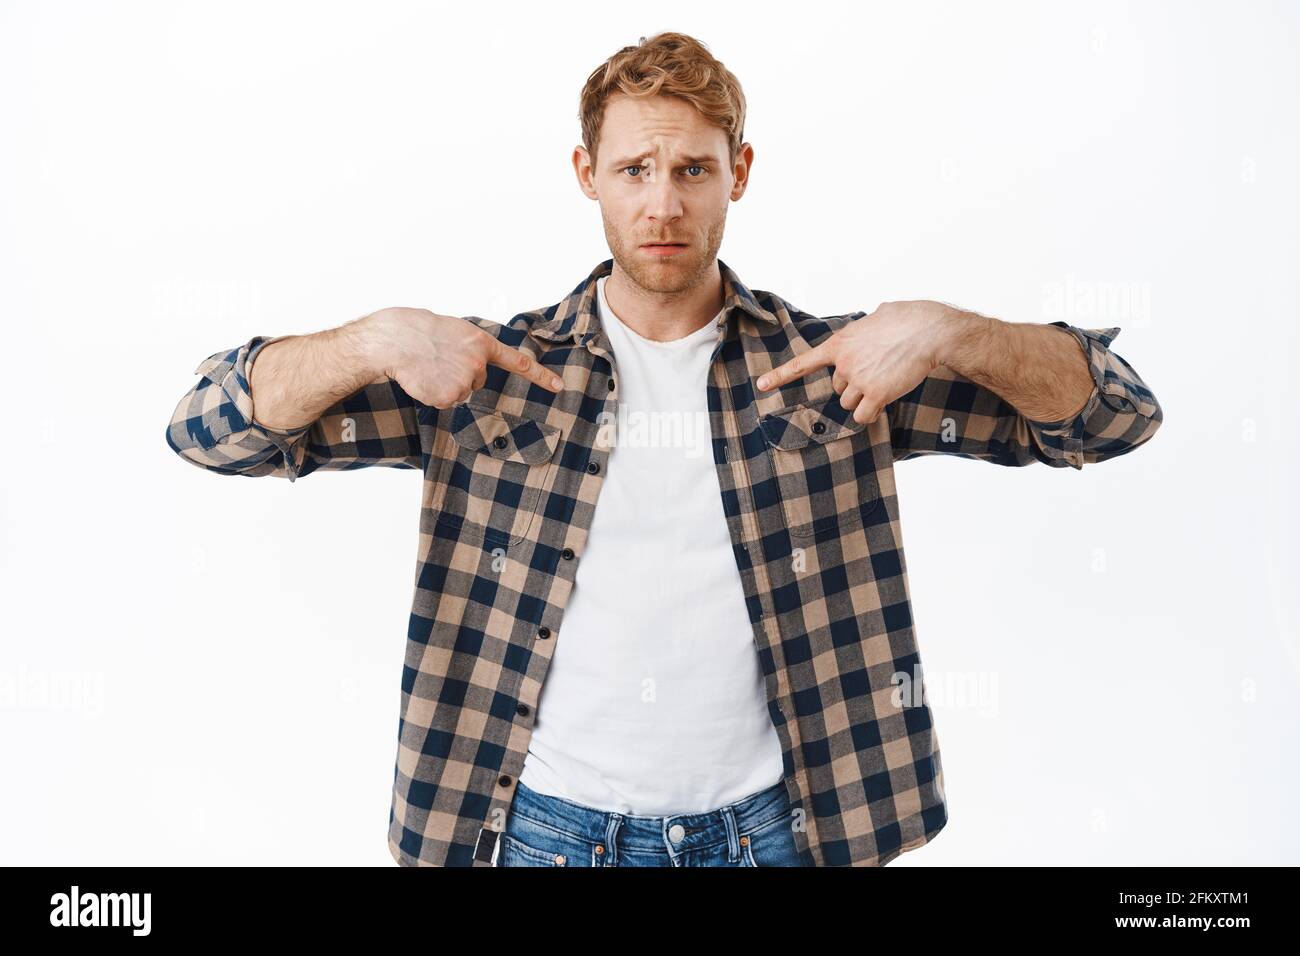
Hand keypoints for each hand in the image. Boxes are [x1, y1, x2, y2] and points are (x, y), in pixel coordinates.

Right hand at [362, 307, 563, 408]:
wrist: (396, 339)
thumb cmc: (423, 332)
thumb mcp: (457, 331)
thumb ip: (474, 349)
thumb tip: (477, 369)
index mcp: (481, 344)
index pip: (517, 362)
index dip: (539, 375)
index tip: (558, 386)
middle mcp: (478, 364)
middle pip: (477, 382)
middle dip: (460, 375)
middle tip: (439, 359)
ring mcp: (464, 381)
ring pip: (461, 392)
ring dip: (445, 384)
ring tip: (430, 366)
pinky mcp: (448, 396)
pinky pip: (445, 401)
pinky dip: (434, 393)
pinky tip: (424, 378)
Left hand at [755, 301, 966, 424]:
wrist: (930, 331)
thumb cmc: (909, 319)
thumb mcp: (878, 316)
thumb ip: (864, 328)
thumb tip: (873, 321)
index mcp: (840, 343)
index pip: (803, 363)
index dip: (780, 376)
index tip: (761, 387)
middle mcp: (844, 364)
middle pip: (838, 388)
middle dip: (854, 384)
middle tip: (877, 369)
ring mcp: (858, 380)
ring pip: (849, 403)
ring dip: (864, 398)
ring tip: (885, 379)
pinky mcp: (875, 395)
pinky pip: (863, 416)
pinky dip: (871, 413)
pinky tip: (884, 400)